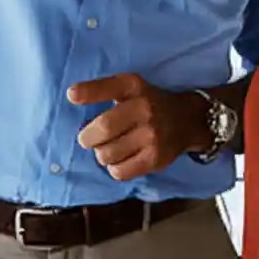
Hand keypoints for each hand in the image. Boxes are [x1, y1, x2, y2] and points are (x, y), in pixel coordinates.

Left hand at [66, 74, 208, 181]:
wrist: (187, 120)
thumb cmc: (147, 102)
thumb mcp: (129, 87)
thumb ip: (104, 91)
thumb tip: (72, 98)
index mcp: (134, 87)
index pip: (109, 87)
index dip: (89, 92)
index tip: (71, 95)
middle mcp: (144, 109)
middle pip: (104, 128)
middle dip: (88, 137)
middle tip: (88, 139)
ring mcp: (151, 136)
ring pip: (108, 154)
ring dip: (101, 154)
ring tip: (108, 148)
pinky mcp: (155, 159)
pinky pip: (120, 171)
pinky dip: (114, 168)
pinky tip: (120, 159)